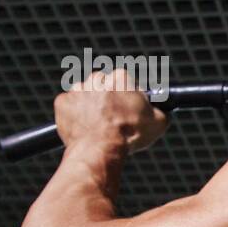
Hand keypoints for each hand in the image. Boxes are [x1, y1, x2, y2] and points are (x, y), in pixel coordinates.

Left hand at [53, 68, 168, 154]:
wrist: (100, 149)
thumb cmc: (129, 134)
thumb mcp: (159, 123)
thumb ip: (163, 112)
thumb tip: (165, 110)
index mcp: (121, 77)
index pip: (126, 82)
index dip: (130, 97)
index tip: (130, 110)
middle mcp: (97, 78)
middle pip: (103, 85)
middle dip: (108, 99)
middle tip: (114, 118)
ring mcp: (77, 89)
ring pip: (85, 95)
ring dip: (90, 106)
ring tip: (97, 126)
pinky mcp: (62, 102)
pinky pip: (69, 107)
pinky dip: (75, 115)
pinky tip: (84, 128)